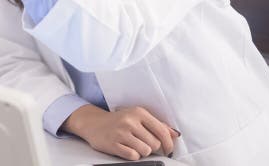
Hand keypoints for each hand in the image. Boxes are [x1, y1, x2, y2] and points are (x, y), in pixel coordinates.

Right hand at [63, 104, 178, 159]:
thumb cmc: (118, 121)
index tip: (168, 150)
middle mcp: (130, 121)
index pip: (162, 131)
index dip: (169, 144)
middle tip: (141, 142)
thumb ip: (156, 125)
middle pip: (155, 144)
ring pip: (145, 151)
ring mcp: (121, 133)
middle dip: (151, 147)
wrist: (93, 123)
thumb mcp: (137, 117)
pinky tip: (126, 148)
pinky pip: (133, 156)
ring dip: (142, 151)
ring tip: (133, 145)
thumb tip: (175, 134)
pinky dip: (132, 155)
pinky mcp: (114, 144)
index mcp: (138, 112)